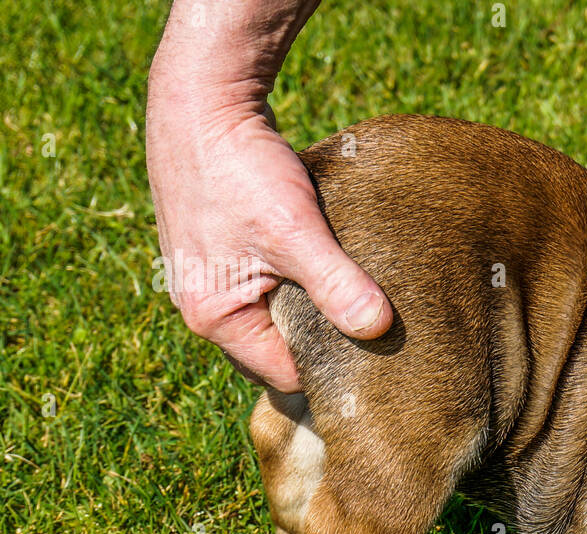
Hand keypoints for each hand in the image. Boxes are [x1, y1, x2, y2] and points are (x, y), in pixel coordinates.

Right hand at [145, 0, 391, 391]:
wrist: (203, 101)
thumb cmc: (240, 167)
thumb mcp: (296, 230)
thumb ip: (336, 284)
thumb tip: (379, 329)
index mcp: (214, 318)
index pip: (285, 375)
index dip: (332, 369)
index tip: (377, 355)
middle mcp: (204, 309)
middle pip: (278, 353)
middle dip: (321, 343)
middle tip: (372, 328)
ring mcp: (211, 282)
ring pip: (276, 320)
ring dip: (312, 311)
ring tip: (352, 296)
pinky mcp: (224, 255)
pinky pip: (270, 290)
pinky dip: (299, 285)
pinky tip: (330, 268)